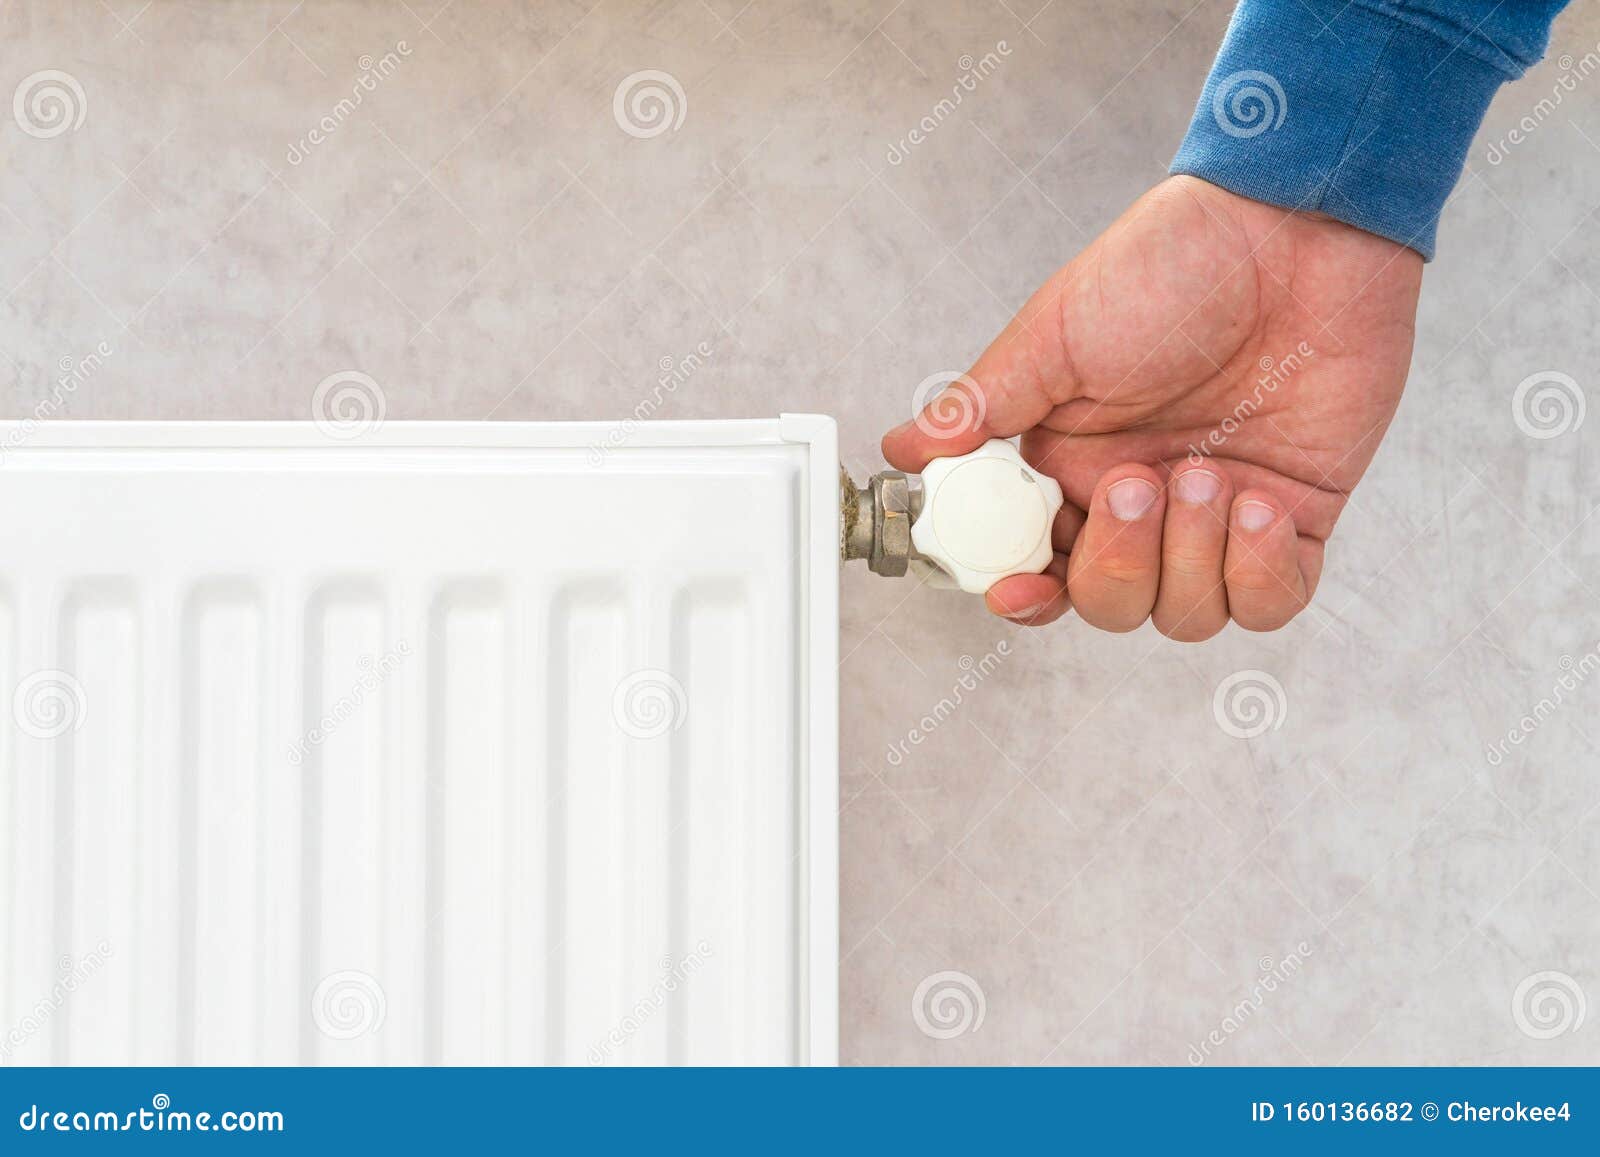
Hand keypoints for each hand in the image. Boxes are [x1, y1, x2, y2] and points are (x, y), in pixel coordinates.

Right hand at [884, 176, 1422, 638]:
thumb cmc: (1172, 266)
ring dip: (1192, 557)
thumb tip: (900, 450)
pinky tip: (1259, 505)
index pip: (1034, 564)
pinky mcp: (1290, 519)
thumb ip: (980, 407)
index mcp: (1072, 465)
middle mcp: (1139, 501)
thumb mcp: (1055, 335)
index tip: (1017, 588)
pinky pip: (1271, 602)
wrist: (1298, 230)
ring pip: (1185, 613)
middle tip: (1136, 485)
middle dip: (1119, 565)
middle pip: (1108, 604)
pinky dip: (1260, 574)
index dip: (1024, 593)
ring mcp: (1215, 517)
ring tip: (1211, 472)